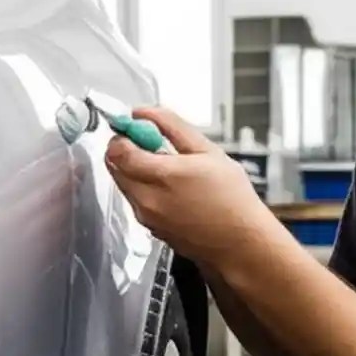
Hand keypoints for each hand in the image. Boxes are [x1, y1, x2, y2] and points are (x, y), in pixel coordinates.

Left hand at [104, 107, 280, 267]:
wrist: (241, 243)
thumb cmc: (232, 199)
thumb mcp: (207, 150)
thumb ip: (172, 126)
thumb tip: (145, 113)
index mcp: (161, 176)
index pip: (117, 149)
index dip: (124, 133)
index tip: (137, 128)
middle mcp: (147, 199)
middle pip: (114, 166)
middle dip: (127, 150)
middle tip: (153, 145)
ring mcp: (146, 217)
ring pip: (123, 184)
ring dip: (135, 170)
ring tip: (169, 169)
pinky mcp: (150, 229)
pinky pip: (135, 201)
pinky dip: (145, 190)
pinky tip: (173, 190)